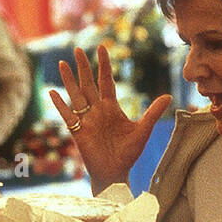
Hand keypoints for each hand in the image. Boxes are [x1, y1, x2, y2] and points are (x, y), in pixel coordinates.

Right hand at [49, 45, 170, 191]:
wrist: (115, 172)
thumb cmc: (128, 154)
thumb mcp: (143, 131)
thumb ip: (152, 113)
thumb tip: (168, 96)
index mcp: (111, 108)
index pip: (106, 81)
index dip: (104, 65)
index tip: (102, 48)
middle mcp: (97, 110)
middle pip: (88, 84)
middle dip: (83, 67)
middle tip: (77, 49)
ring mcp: (86, 120)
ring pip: (75, 95)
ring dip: (69, 80)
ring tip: (62, 63)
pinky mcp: (78, 132)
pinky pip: (67, 115)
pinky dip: (59, 104)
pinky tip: (52, 92)